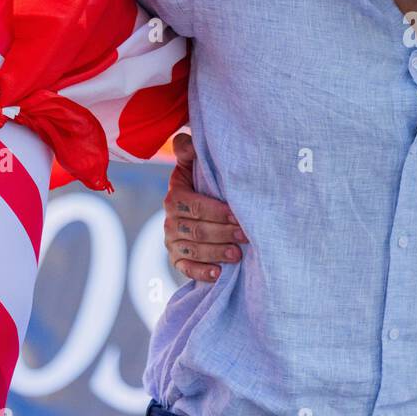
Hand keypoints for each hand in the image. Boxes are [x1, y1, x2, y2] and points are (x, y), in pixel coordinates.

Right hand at [162, 132, 246, 281]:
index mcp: (175, 196)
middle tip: (246, 236)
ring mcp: (172, 241)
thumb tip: (185, 141)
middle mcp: (170, 220)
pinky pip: (185, 268)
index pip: (195, 206)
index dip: (217, 212)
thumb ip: (189, 152)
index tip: (238, 215)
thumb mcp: (193, 165)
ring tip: (237, 255)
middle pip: (197, 230)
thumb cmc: (200, 183)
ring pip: (194, 250)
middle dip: (223, 234)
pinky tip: (218, 274)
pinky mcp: (177, 258)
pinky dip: (201, 273)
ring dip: (216, 253)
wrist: (192, 207)